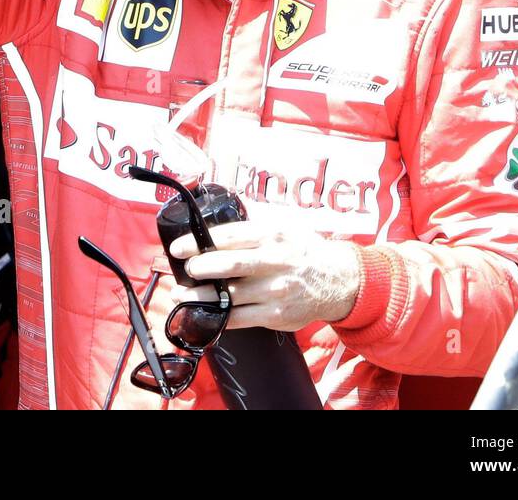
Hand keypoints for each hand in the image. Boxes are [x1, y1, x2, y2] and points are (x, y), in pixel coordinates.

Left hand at [168, 220, 361, 331]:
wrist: (338, 281)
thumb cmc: (304, 249)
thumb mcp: (285, 224)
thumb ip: (255, 215)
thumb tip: (228, 199)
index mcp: (271, 235)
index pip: (229, 236)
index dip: (200, 242)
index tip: (179, 247)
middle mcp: (274, 262)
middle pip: (230, 265)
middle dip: (200, 268)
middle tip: (184, 269)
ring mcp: (274, 291)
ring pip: (231, 296)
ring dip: (202, 297)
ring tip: (181, 295)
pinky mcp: (275, 315)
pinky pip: (240, 319)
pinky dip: (219, 318)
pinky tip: (203, 315)